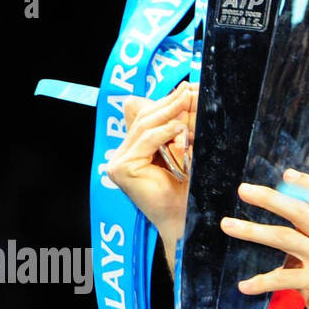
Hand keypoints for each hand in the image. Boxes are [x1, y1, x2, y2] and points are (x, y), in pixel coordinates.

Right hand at [103, 82, 196, 244]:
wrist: (187, 220)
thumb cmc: (188, 191)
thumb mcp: (184, 152)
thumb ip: (178, 128)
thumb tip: (186, 94)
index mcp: (133, 151)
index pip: (146, 117)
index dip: (166, 102)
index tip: (188, 89)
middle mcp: (122, 155)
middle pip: (144, 118)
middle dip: (169, 103)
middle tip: (191, 90)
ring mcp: (118, 162)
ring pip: (145, 127)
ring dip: (169, 112)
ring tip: (189, 100)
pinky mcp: (122, 169)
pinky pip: (146, 142)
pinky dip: (164, 132)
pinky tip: (180, 126)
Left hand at [223, 170, 308, 308]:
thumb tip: (305, 290)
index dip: (305, 187)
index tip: (287, 174)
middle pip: (298, 211)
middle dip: (269, 198)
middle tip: (243, 190)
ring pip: (285, 238)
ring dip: (253, 230)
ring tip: (228, 225)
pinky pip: (285, 278)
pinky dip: (262, 282)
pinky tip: (245, 286)